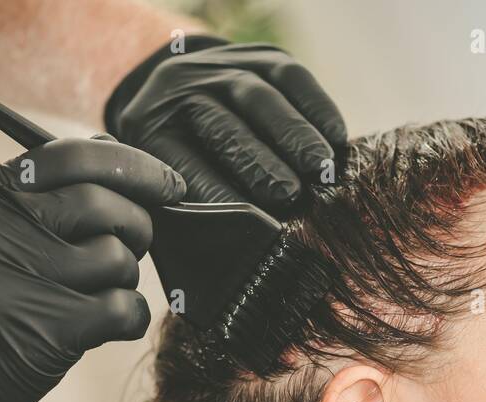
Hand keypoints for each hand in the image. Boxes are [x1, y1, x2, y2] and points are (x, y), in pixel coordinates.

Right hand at [0, 135, 185, 401]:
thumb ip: (18, 209)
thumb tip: (103, 186)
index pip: (69, 157)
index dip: (132, 166)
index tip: (165, 183)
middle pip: (104, 205)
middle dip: (136, 227)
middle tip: (130, 249)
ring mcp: (23, 278)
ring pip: (118, 258)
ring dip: (122, 281)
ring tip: (94, 298)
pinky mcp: (48, 329)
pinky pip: (124, 308)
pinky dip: (130, 319)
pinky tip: (106, 328)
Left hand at [104, 38, 347, 214]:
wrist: (182, 89)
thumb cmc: (184, 162)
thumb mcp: (170, 182)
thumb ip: (193, 212)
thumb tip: (231, 263)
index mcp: (149, 129)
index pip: (184, 164)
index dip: (218, 194)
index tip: (249, 225)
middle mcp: (180, 89)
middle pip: (223, 126)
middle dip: (258, 162)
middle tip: (289, 195)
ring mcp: (220, 66)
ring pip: (259, 97)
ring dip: (294, 135)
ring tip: (320, 169)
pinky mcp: (259, 53)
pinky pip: (291, 76)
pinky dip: (317, 107)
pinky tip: (335, 137)